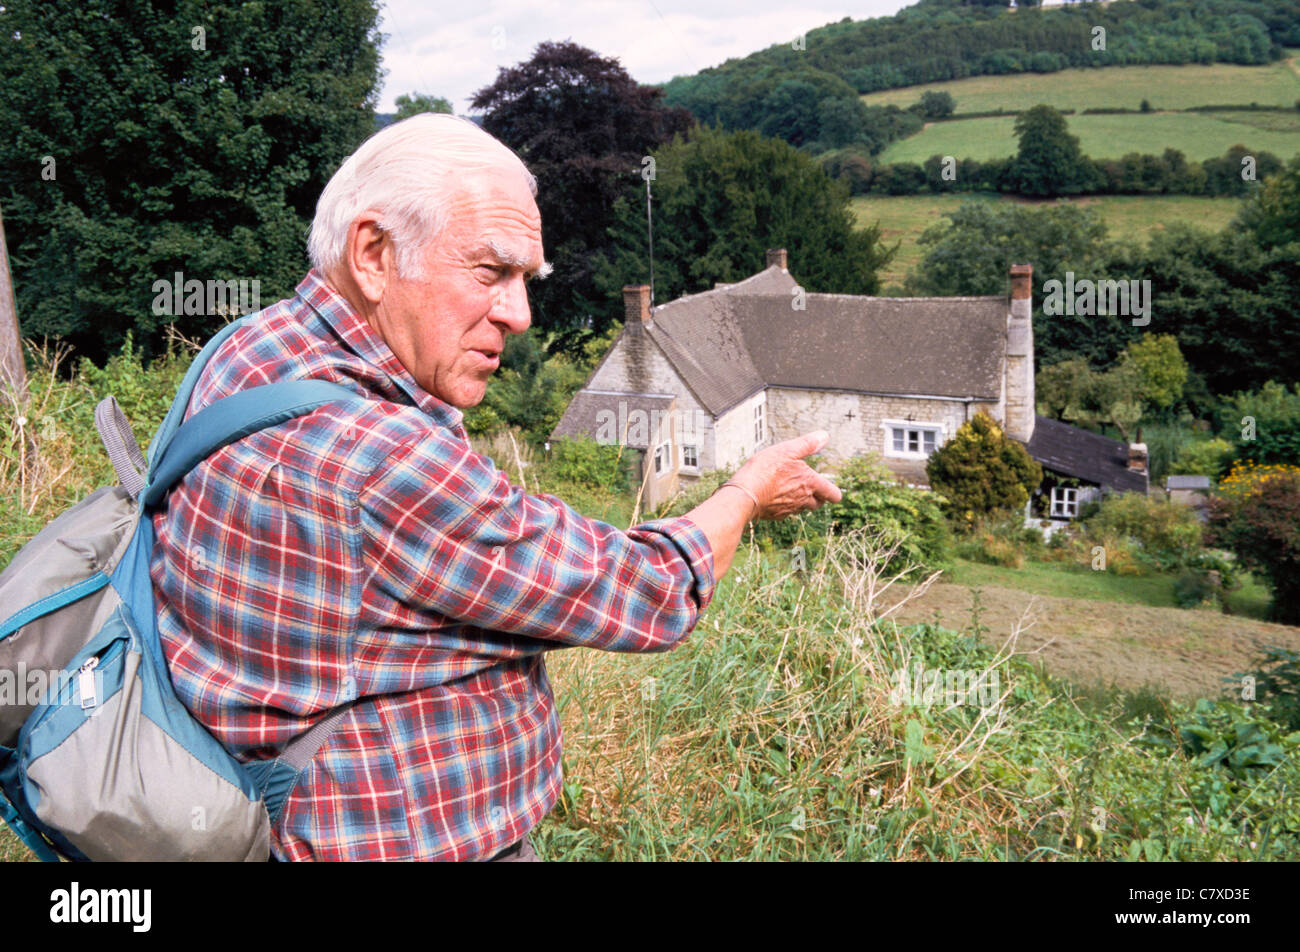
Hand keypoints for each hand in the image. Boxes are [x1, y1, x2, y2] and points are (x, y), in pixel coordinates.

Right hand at [725, 430, 841, 520]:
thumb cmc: (765, 470)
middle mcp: (804, 499)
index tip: (830, 489)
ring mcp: (790, 509)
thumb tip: (825, 436)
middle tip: (810, 488)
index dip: (833, 492)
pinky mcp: (776, 515)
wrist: (745, 495)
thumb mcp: (787, 450)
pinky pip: (785, 512)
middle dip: (818, 496)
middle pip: (819, 503)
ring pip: (802, 508)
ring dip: (800, 500)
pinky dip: (783, 505)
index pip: (833, 494)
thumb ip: (807, 444)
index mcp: (810, 483)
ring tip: (790, 489)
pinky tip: (774, 496)